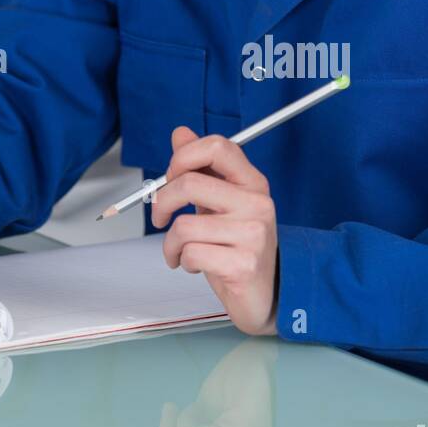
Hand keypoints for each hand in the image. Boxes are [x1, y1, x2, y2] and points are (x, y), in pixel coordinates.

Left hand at [150, 126, 278, 335]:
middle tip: (160, 216)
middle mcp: (256, 203)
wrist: (266, 293)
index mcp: (252, 182)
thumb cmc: (238, 245)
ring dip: (171, 243)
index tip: (171, 176)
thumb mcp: (219, 202)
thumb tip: (180, 133)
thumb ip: (201, 167)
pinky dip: (182, 261)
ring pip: (184, 226)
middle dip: (162, 201)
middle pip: (189, 183)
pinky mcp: (244, 264)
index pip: (217, 146)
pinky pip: (191, 253)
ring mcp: (253, 234)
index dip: (184, 156)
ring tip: (181, 250)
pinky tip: (195, 265)